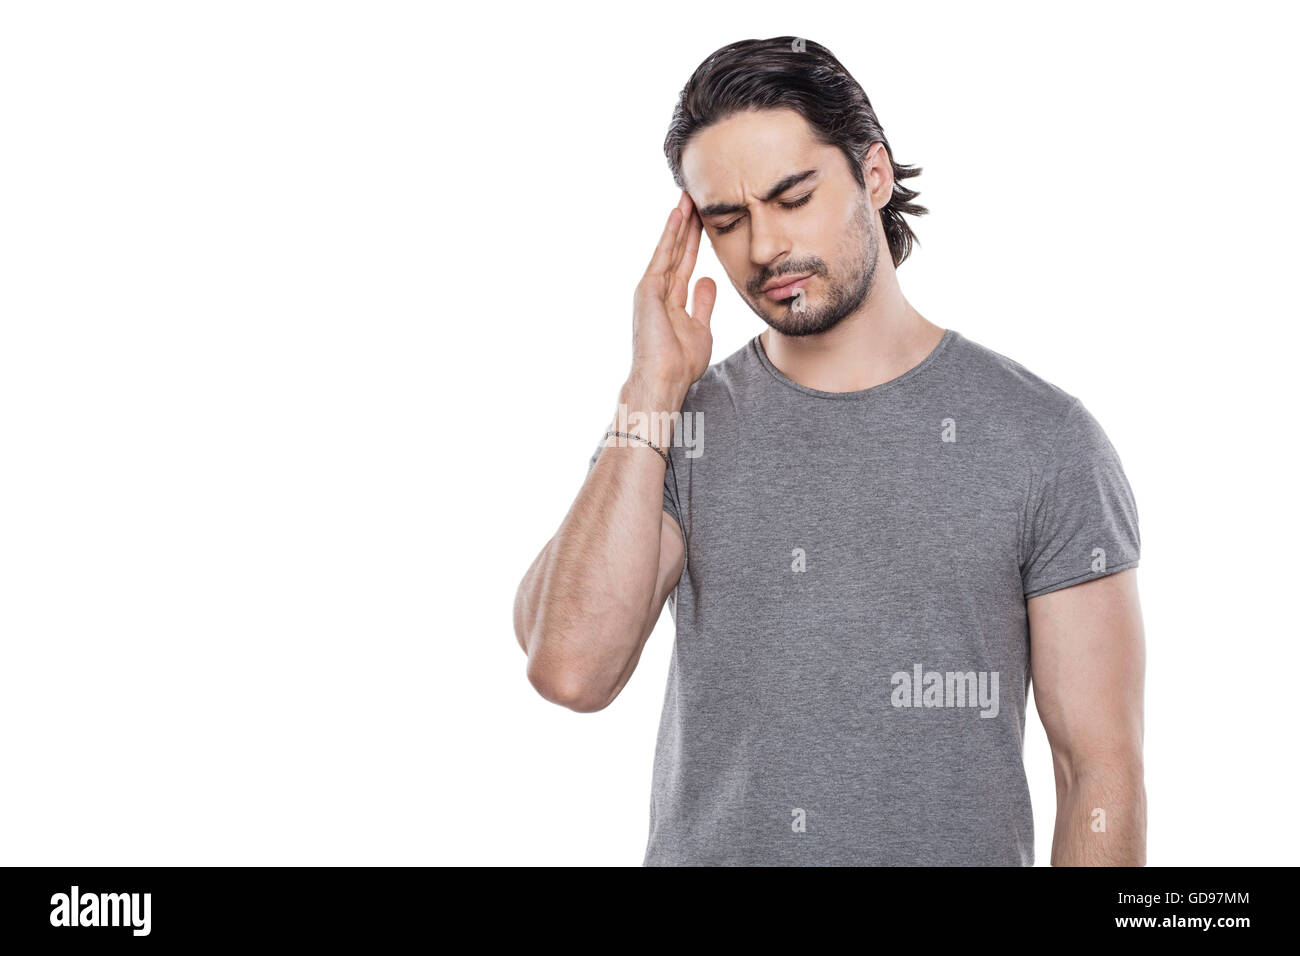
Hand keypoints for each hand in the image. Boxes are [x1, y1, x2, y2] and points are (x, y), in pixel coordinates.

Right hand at [629, 190, 715, 401]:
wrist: (665, 380)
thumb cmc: (680, 363)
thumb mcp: (701, 328)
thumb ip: (703, 303)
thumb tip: (707, 279)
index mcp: (671, 300)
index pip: (685, 262)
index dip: (694, 240)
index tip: (703, 218)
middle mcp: (658, 291)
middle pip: (676, 250)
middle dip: (686, 224)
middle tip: (694, 197)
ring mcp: (651, 290)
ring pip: (668, 249)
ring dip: (678, 223)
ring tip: (687, 197)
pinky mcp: (647, 290)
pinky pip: (662, 257)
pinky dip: (669, 235)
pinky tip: (678, 216)